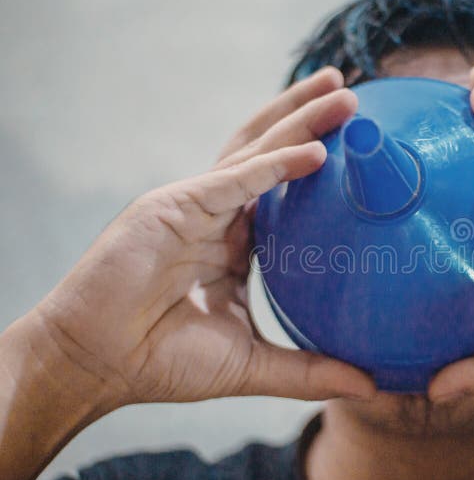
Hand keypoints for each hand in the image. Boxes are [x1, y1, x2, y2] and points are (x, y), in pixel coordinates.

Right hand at [34, 67, 374, 407]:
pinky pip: (233, 179)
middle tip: (354, 95)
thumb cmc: (162, 362)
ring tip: (341, 93)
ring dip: (299, 120)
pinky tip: (313, 152)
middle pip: (272, 154)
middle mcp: (218, 217)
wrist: (96, 364)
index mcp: (232, 245)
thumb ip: (309, 371)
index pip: (282, 193)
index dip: (317, 166)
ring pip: (255, 151)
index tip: (360, 150)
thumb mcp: (251, 364)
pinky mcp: (174, 205)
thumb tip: (371, 387)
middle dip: (312, 120)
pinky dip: (274, 164)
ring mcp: (196, 206)